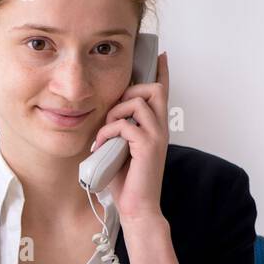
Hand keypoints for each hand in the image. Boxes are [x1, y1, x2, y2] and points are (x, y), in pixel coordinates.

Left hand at [88, 51, 169, 224]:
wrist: (137, 207)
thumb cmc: (127, 181)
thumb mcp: (122, 149)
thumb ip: (121, 130)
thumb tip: (106, 116)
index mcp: (155, 128)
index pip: (162, 93)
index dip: (162, 72)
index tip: (162, 55)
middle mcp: (160, 129)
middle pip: (154, 89)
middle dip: (129, 92)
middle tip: (114, 112)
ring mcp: (156, 137)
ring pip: (138, 102)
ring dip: (115, 113)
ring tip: (105, 133)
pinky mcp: (147, 147)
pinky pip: (125, 125)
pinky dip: (108, 132)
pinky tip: (101, 146)